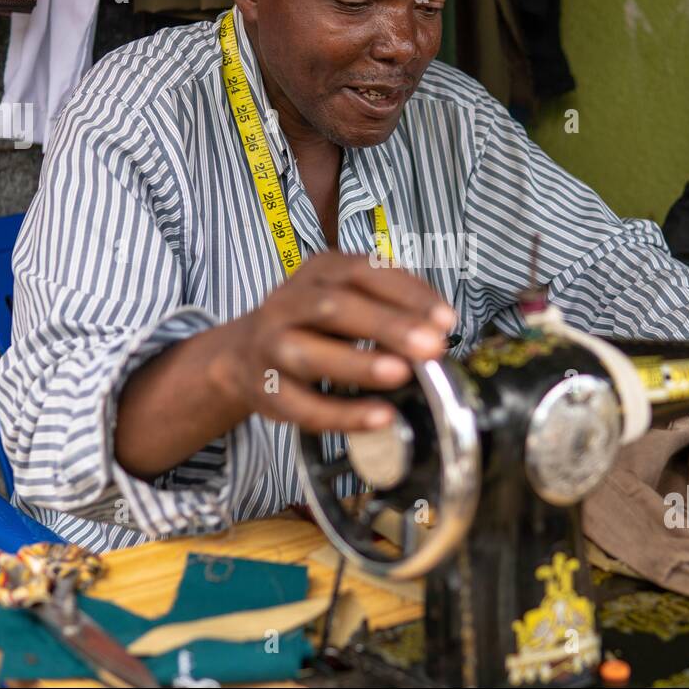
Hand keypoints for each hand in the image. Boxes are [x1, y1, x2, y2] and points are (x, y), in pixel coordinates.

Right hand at [221, 251, 455, 432]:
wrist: (243, 354)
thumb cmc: (313, 324)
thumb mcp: (346, 296)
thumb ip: (389, 304)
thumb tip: (439, 327)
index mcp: (317, 271)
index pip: (363, 271)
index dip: (406, 294)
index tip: (445, 318)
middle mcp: (288, 303)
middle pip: (336, 308)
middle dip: (388, 326)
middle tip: (431, 345)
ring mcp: (272, 347)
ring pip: (311, 354)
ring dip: (360, 364)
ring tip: (402, 373)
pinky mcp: (268, 391)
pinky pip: (307, 406)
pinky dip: (346, 414)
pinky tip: (381, 417)